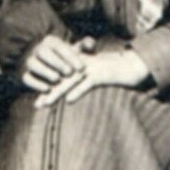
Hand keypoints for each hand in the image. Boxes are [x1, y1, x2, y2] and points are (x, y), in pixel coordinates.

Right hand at [20, 32, 92, 93]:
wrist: (45, 66)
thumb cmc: (65, 58)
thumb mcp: (74, 51)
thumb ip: (84, 46)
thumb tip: (91, 44)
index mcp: (50, 41)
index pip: (59, 46)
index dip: (70, 56)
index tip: (82, 67)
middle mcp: (38, 49)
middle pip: (43, 52)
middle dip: (57, 62)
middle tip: (69, 72)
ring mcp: (29, 62)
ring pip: (33, 64)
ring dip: (45, 71)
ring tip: (57, 79)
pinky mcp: (23, 74)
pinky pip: (26, 78)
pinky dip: (35, 83)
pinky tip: (47, 89)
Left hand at [34, 40, 150, 107]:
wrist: (132, 65)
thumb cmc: (115, 73)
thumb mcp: (95, 78)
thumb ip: (82, 84)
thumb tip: (68, 98)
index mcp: (79, 66)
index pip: (60, 78)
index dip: (48, 90)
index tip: (37, 103)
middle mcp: (82, 66)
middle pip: (61, 80)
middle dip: (48, 92)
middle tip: (36, 104)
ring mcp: (91, 69)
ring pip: (70, 82)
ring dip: (57, 92)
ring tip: (46, 103)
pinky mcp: (100, 74)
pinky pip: (87, 84)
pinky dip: (77, 91)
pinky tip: (68, 100)